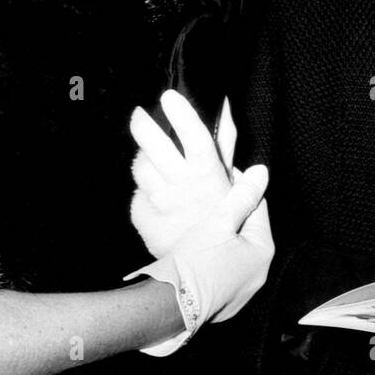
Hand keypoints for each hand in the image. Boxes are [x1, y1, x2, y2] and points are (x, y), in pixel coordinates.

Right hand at [126, 161, 273, 356]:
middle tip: (210, 197)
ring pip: (235, 250)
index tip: (223, 177)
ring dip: (223, 234)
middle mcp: (259, 274)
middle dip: (232, 213)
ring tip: (203, 221)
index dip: (241, 189)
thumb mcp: (219, 222)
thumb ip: (241, 196)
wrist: (167, 304)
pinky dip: (215, 256)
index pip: (258, 208)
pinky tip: (199, 248)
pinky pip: (224, 270)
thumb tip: (262, 172)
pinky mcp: (224, 301)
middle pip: (248, 230)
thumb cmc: (194, 262)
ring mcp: (242, 290)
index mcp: (263, 252)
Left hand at [129, 90, 238, 257]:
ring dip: (144, 158)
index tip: (170, 95)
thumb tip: (224, 110)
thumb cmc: (229, 228)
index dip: (182, 114)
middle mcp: (181, 188)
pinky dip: (145, 190)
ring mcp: (160, 205)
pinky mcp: (144, 220)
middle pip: (154, 148)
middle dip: (144, 126)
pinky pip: (138, 195)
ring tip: (150, 155)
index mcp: (209, 178)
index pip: (194, 138)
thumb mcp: (237, 185)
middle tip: (139, 115)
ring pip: (141, 169)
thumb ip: (228, 145)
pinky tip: (155, 192)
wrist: (204, 278)